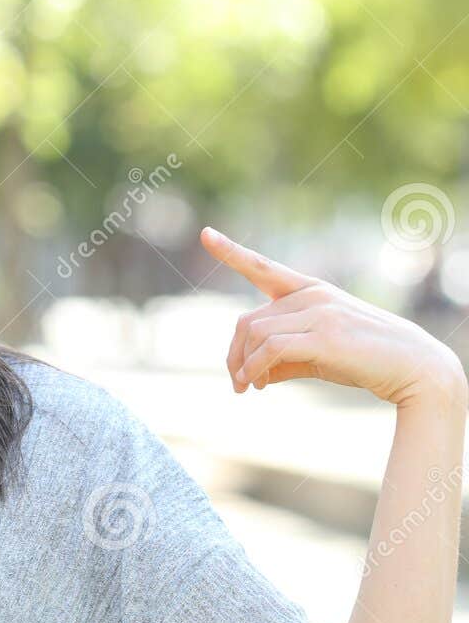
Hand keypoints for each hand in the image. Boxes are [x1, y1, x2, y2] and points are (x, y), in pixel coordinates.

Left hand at [202, 226, 467, 408]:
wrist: (415, 368)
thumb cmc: (367, 360)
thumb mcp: (320, 354)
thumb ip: (285, 357)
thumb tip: (253, 374)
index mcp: (311, 291)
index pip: (264, 268)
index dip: (232, 252)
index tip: (206, 234)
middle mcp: (312, 296)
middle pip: (248, 321)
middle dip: (235, 354)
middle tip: (237, 383)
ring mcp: (319, 312)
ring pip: (256, 334)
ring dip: (244, 366)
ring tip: (248, 388)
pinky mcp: (324, 336)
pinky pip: (270, 350)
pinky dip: (255, 369)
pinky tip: (256, 386)